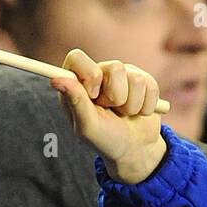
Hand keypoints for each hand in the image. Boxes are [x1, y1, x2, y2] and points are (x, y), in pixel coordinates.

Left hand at [50, 49, 166, 184]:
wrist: (133, 149)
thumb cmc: (105, 138)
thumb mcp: (87, 126)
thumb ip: (75, 101)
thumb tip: (55, 80)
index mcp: (78, 82)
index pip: (77, 57)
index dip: (89, 75)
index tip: (94, 96)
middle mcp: (99, 74)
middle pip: (114, 67)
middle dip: (116, 97)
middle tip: (110, 110)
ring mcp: (123, 75)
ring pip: (135, 79)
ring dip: (132, 105)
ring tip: (124, 114)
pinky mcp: (144, 81)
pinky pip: (151, 87)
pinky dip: (146, 107)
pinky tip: (138, 113)